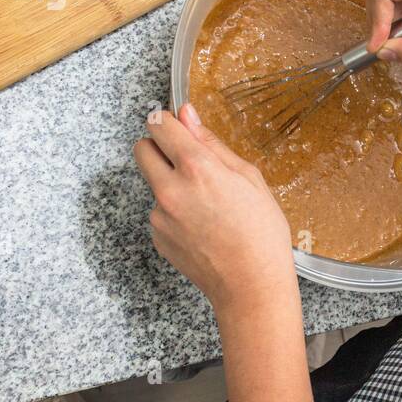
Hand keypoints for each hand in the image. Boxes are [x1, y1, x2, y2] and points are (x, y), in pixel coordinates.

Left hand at [133, 104, 295, 313]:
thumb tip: (187, 115)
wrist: (251, 285)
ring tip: (207, 205)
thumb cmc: (261, 233)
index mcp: (197, 167)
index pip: (160, 125)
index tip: (175, 125)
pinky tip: (202, 226)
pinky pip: (159, 212)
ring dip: (170, 183)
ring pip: (153, 183)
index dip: (168, 121)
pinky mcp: (157, 236)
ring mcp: (160, 215)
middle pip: (141, 149)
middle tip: (185, 160)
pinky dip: (175, 212)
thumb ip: (212, 143)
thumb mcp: (248, 177)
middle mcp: (170, 189)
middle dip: (158, 147)